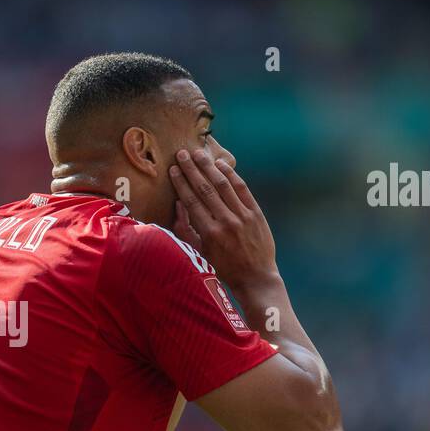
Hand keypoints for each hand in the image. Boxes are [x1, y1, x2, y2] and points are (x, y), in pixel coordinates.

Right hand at [168, 148, 279, 290]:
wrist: (256, 277)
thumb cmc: (224, 267)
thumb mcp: (200, 252)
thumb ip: (186, 230)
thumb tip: (178, 205)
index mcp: (209, 233)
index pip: (192, 201)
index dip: (181, 183)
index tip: (173, 169)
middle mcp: (226, 222)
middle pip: (205, 189)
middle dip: (192, 169)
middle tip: (182, 154)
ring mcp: (243, 217)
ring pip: (223, 185)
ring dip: (209, 167)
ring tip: (199, 154)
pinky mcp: (256, 213)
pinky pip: (242, 189)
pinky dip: (231, 175)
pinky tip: (220, 165)